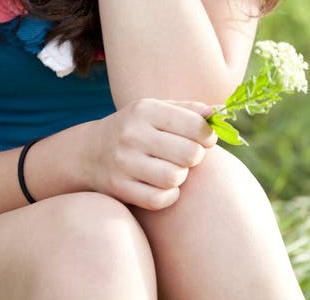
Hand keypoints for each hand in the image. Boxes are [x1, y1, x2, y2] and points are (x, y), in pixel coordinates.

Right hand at [83, 97, 217, 210]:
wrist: (89, 151)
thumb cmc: (134, 127)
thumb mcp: (156, 109)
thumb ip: (189, 110)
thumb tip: (221, 113)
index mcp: (145, 109)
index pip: (195, 125)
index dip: (208, 136)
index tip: (205, 139)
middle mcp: (133, 133)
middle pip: (190, 154)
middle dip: (195, 157)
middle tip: (187, 155)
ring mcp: (124, 162)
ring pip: (176, 178)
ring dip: (180, 176)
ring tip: (172, 168)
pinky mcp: (120, 187)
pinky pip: (160, 200)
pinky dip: (168, 195)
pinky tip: (162, 185)